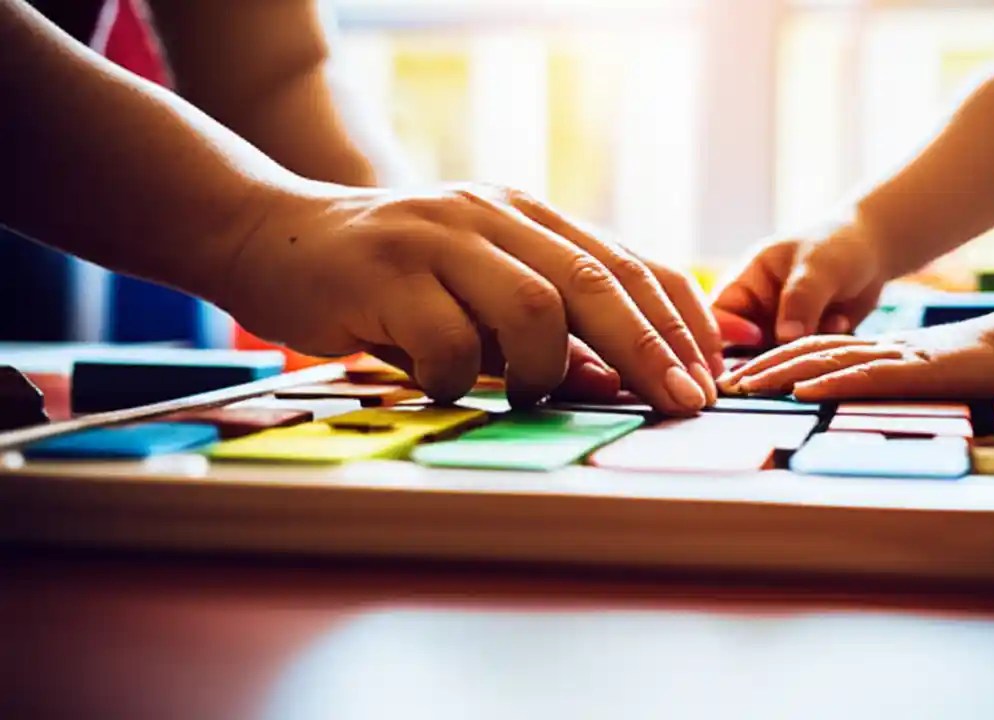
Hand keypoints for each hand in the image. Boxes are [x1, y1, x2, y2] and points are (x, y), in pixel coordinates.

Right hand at [217, 182, 720, 414]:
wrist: (274, 236)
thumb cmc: (395, 280)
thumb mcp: (478, 292)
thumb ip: (544, 325)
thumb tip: (618, 380)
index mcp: (527, 214)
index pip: (628, 261)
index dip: (677, 319)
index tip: (708, 375)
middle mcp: (492, 213)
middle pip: (597, 281)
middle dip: (650, 349)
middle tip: (683, 404)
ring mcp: (438, 236)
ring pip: (532, 307)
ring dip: (545, 369)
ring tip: (524, 394)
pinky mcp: (383, 270)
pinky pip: (449, 342)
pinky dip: (458, 379)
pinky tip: (438, 383)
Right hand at [712, 218, 889, 346]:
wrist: (873, 252)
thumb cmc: (838, 246)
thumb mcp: (817, 265)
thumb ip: (801, 299)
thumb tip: (785, 338)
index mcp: (745, 284)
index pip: (716, 315)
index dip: (726, 332)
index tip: (757, 336)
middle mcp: (756, 313)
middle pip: (738, 348)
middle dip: (765, 355)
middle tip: (792, 351)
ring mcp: (779, 333)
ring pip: (774, 361)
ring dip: (799, 352)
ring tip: (827, 325)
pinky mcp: (803, 348)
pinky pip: (804, 363)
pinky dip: (821, 350)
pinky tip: (843, 321)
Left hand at [717, 319, 993, 401]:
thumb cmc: (979, 370)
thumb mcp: (923, 378)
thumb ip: (889, 383)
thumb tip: (851, 400)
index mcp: (878, 353)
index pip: (816, 353)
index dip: (777, 362)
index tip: (741, 380)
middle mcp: (879, 351)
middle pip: (810, 353)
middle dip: (766, 367)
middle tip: (726, 384)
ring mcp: (896, 357)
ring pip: (829, 360)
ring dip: (784, 373)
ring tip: (748, 386)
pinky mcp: (917, 370)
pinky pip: (867, 374)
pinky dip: (832, 382)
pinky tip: (803, 390)